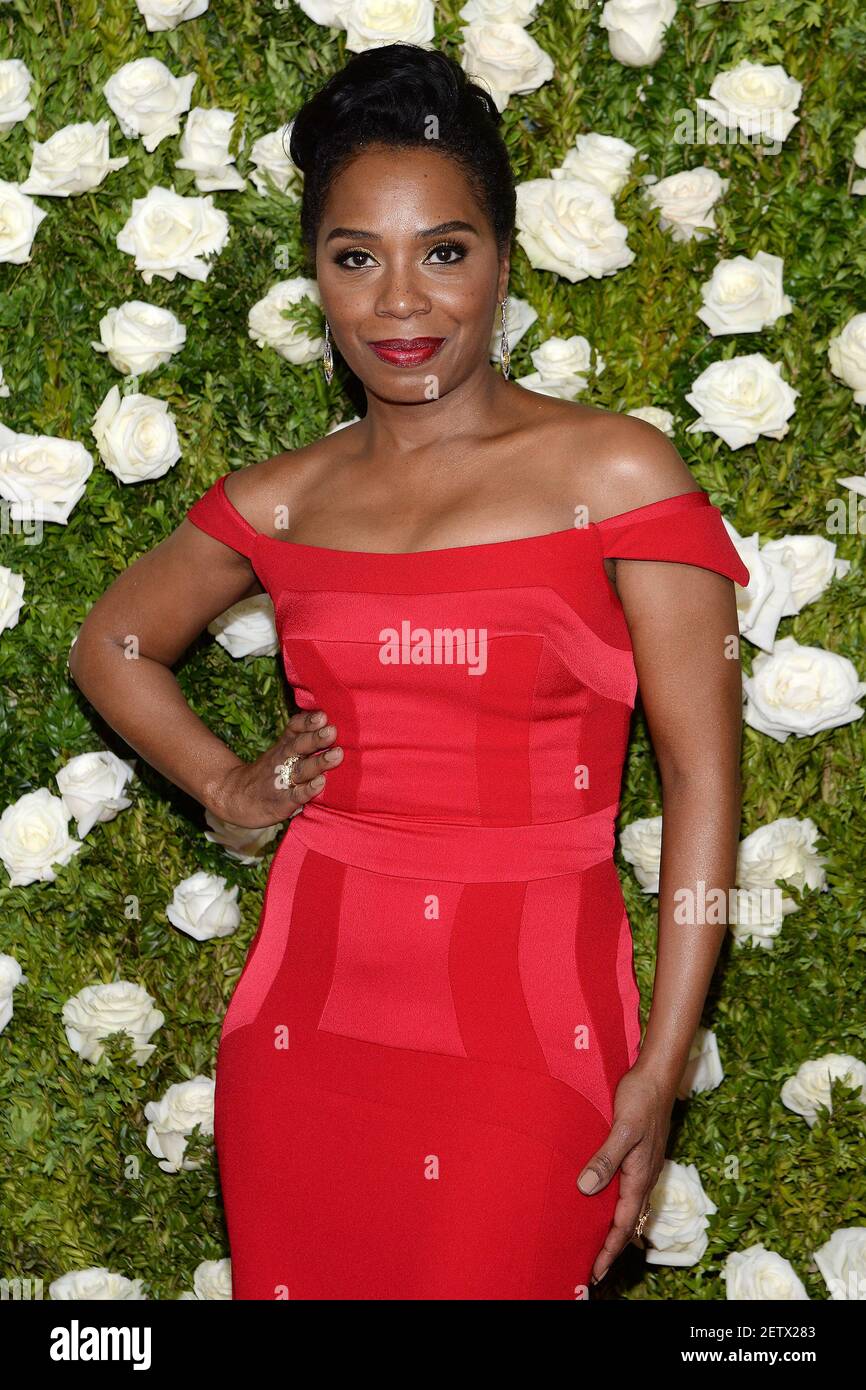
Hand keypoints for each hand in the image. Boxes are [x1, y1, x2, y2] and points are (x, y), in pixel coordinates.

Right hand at [209, 709, 342, 827]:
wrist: (236, 797)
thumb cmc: (267, 772)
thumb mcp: (279, 749)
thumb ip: (301, 735)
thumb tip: (328, 718)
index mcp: (285, 745)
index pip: (295, 729)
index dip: (307, 722)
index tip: (322, 716)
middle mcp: (284, 760)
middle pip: (300, 746)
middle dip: (316, 738)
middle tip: (332, 730)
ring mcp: (283, 781)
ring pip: (302, 769)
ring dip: (320, 762)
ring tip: (337, 755)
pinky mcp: (283, 802)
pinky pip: (297, 794)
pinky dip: (309, 789)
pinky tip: (321, 783)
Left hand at [576, 1063, 675, 1284]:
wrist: (658, 1076)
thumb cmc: (639, 1099)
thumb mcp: (622, 1129)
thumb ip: (605, 1159)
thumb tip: (585, 1190)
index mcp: (639, 1176)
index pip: (622, 1224)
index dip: (608, 1250)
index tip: (595, 1272)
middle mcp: (643, 1176)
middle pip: (627, 1222)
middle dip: (611, 1248)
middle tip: (593, 1270)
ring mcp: (643, 1167)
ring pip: (628, 1208)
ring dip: (614, 1229)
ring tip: (597, 1246)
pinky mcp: (639, 1156)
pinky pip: (628, 1192)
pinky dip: (616, 1208)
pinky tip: (605, 1204)